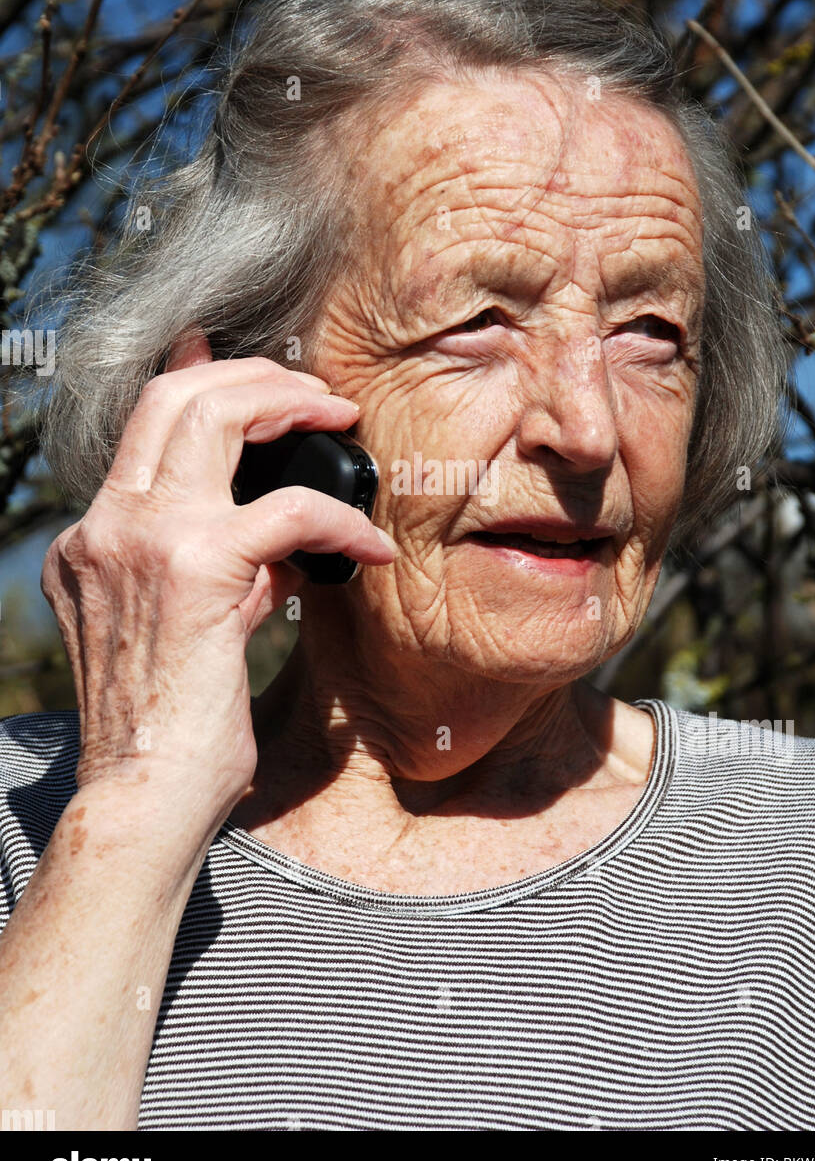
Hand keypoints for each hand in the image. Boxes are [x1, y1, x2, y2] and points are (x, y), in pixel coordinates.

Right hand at [39, 331, 395, 828]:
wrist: (145, 796)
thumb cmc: (174, 727)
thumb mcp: (194, 627)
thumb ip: (230, 568)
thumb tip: (292, 534)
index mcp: (95, 539)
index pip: (142, 423)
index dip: (198, 374)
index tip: (251, 364)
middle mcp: (106, 527)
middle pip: (174, 394)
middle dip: (255, 374)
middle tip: (315, 393)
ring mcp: (143, 539)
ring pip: (213, 414)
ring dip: (289, 404)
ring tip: (341, 420)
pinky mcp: (196, 567)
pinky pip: (291, 509)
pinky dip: (342, 519)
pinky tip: (373, 551)